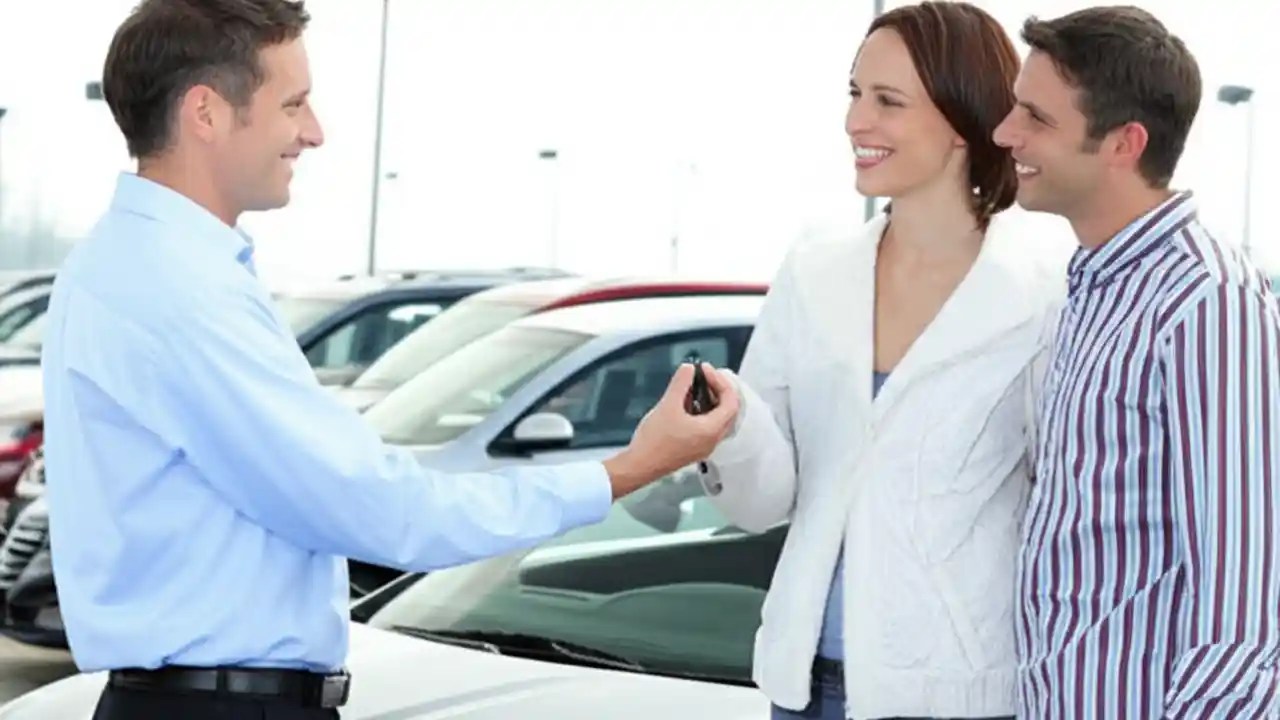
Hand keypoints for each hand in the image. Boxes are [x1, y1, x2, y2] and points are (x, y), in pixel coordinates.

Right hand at [603, 362, 739, 498]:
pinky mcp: (694, 449)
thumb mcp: (668, 405)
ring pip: (717, 419)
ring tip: (695, 387)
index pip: (731, 401)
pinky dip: (702, 412)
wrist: (639, 466)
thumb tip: (688, 369)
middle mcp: (712, 440)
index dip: (721, 381)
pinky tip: (686, 404)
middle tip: (705, 376)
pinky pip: (707, 427)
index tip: (706, 370)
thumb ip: (681, 383)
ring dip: (710, 400)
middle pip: (727, 410)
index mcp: (712, 430)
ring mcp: (704, 446)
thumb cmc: (654, 442)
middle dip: (718, 389)